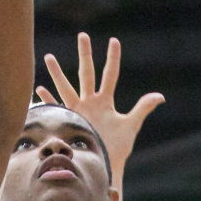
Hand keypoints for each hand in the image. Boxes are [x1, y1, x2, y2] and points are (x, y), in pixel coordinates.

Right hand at [37, 34, 164, 171]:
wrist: (105, 165)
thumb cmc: (118, 147)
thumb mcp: (131, 125)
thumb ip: (143, 108)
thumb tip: (160, 96)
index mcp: (105, 100)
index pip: (110, 74)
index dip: (113, 58)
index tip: (114, 40)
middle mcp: (90, 102)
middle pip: (87, 73)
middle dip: (86, 54)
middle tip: (83, 35)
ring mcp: (78, 110)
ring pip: (66, 87)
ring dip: (58, 73)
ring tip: (49, 57)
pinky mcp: (70, 121)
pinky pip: (57, 108)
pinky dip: (48, 100)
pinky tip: (40, 89)